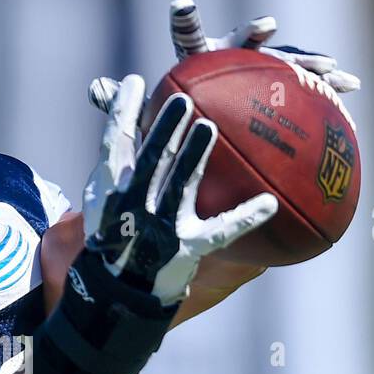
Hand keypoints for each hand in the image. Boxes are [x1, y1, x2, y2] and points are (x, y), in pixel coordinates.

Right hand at [83, 74, 276, 305]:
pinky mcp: (187, 250)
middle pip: (150, 162)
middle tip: (181, 100)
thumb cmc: (115, 237)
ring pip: (180, 187)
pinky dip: (245, 217)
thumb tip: (132, 120)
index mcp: (110, 191)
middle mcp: (133, 207)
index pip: (114, 145)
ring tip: (209, 126)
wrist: (120, 291)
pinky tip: (270, 204)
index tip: (135, 82)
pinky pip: (222, 231)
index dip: (122, 113)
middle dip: (164, 130)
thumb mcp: (103, 203)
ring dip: (194, 157)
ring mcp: (160, 228)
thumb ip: (118, 166)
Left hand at [88, 0, 359, 112]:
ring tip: (328, 65)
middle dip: (255, 32)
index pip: (189, 36)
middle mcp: (236, 53)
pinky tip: (349, 93)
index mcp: (201, 56)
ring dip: (307, 60)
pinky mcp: (287, 83)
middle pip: (247, 40)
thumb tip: (93, 89)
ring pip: (288, 58)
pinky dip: (327, 87)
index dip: (184, 20)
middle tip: (266, 25)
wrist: (217, 111)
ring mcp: (266, 65)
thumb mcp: (152, 110)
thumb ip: (125, 101)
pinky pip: (308, 86)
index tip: (180, 5)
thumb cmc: (182, 110)